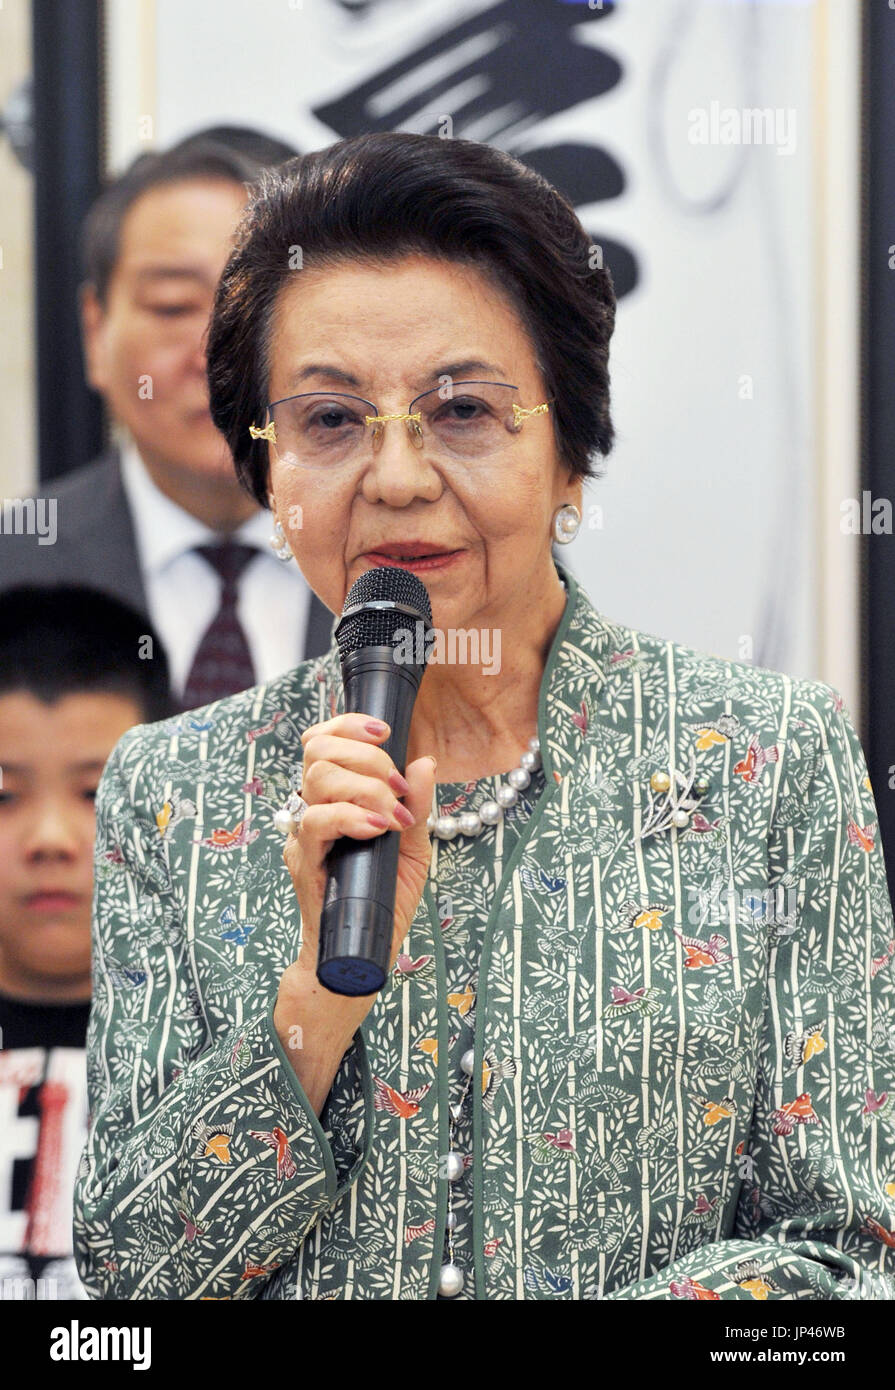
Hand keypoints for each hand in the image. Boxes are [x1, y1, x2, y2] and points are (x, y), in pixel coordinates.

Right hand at [274, 713, 435, 1091]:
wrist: (358, 959)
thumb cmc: (382, 904)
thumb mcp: (413, 851)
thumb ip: (417, 807)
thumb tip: (424, 762)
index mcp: (335, 801)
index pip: (323, 741)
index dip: (348, 725)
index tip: (384, 732)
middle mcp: (312, 812)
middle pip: (318, 750)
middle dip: (367, 757)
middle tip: (398, 787)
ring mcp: (304, 837)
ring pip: (317, 780)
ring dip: (365, 786)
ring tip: (393, 815)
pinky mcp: (302, 864)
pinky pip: (315, 823)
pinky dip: (351, 817)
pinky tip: (378, 828)